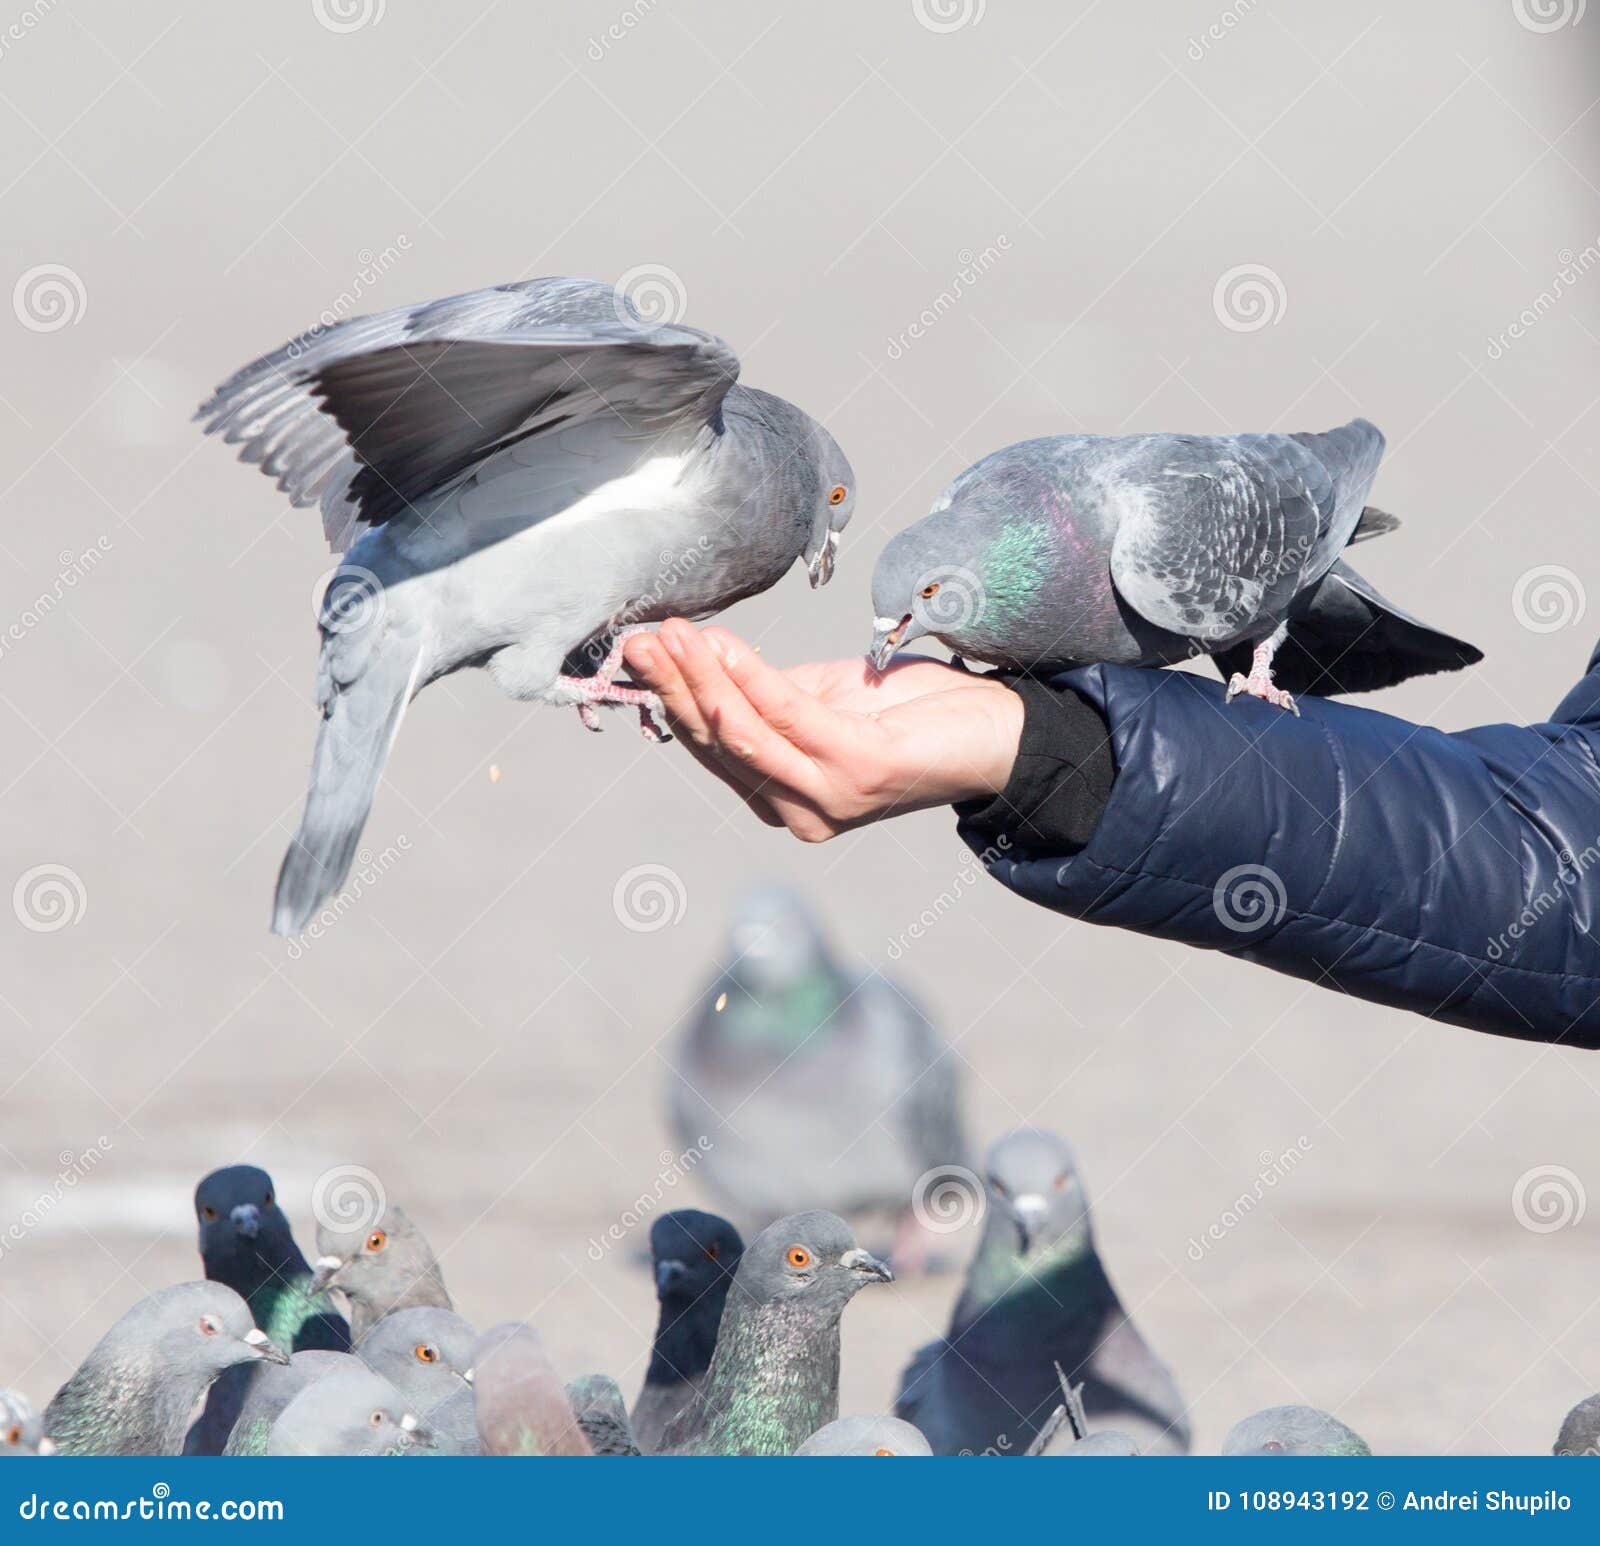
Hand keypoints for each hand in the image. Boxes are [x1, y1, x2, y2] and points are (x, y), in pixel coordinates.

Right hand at [622, 619, 1023, 841]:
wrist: (995, 732)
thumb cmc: (909, 713)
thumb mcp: (821, 697)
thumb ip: (763, 690)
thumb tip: (697, 652)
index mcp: (780, 796)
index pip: (707, 745)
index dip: (670, 695)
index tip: (639, 647)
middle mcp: (795, 810)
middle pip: (714, 741)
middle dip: (672, 684)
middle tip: (641, 636)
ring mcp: (824, 798)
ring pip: (740, 732)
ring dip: (699, 679)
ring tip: (671, 634)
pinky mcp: (854, 773)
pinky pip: (785, 716)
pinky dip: (748, 676)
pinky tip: (723, 645)